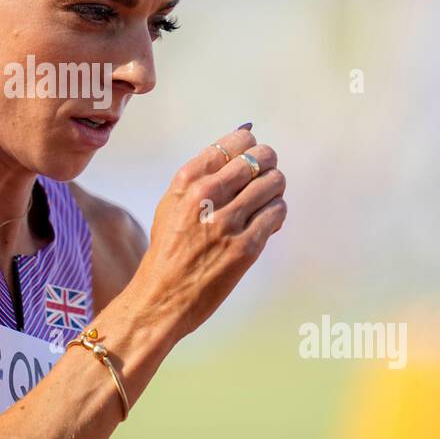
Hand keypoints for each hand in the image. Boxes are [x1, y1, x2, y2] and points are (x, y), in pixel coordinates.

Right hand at [131, 124, 286, 338]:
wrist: (162, 297)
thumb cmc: (168, 250)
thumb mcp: (171, 203)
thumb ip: (201, 174)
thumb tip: (242, 141)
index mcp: (186, 180)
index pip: (235, 143)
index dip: (250, 146)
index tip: (249, 157)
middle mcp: (206, 195)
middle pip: (260, 158)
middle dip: (267, 166)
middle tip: (263, 180)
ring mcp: (226, 221)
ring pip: (274, 183)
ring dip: (274, 191)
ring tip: (262, 204)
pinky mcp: (245, 246)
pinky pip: (277, 213)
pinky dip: (276, 215)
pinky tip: (264, 224)